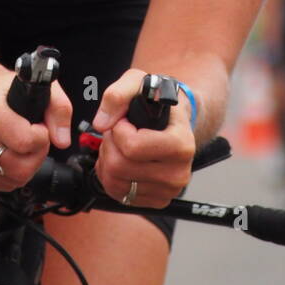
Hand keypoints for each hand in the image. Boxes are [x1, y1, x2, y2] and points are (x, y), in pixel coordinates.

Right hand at [0, 55, 73, 191]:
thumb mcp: (37, 87)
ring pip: (11, 179)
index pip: (24, 141)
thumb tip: (62, 140)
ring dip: (25, 166)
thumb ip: (59, 108)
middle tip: (35, 140)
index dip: (41, 137)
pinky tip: (9, 154)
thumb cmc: (4, 92)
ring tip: (22, 146)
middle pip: (18, 167)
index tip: (39, 127)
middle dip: (36, 155)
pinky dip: (11, 174)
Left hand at [91, 69, 194, 207]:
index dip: (119, 130)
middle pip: (120, 166)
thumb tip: (102, 123)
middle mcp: (179, 173)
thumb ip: (118, 94)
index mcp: (182, 145)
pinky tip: (120, 160)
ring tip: (119, 145)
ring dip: (108, 160)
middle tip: (117, 132)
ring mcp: (168, 190)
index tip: (124, 120)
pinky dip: (110, 176)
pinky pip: (118, 194)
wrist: (174, 121)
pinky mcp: (156, 201)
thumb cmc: (156, 102)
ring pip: (115, 182)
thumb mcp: (138, 83)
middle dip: (110, 144)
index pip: (133, 147)